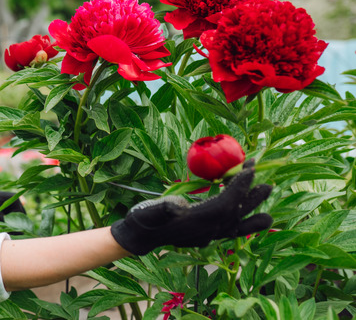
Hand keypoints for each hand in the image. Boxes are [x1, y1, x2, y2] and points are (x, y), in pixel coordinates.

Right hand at [110, 161, 272, 255]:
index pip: (225, 204)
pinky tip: (248, 217)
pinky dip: (242, 223)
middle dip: (252, 197)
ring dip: (253, 212)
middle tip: (267, 182)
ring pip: (237, 225)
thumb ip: (162, 208)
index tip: (251, 169)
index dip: (240, 187)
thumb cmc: (142, 221)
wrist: (138, 238)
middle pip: (236, 214)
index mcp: (195, 223)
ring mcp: (207, 236)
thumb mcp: (148, 211)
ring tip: (267, 202)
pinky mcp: (205, 236)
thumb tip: (178, 205)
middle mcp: (206, 232)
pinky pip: (230, 231)